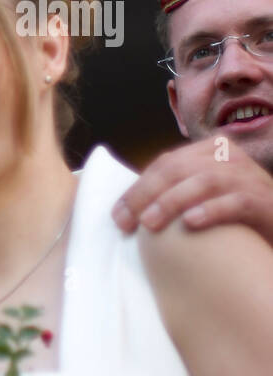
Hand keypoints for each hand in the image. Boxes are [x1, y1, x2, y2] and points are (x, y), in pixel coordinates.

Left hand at [112, 138, 272, 246]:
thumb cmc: (232, 216)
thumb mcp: (201, 196)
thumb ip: (174, 191)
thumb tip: (126, 208)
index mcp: (210, 151)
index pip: (164, 164)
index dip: (137, 189)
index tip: (117, 217)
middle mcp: (229, 158)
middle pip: (178, 169)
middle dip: (146, 195)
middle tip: (127, 223)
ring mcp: (249, 177)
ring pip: (203, 181)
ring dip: (172, 201)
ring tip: (150, 224)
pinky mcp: (264, 200)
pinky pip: (236, 201)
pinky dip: (211, 210)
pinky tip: (191, 222)